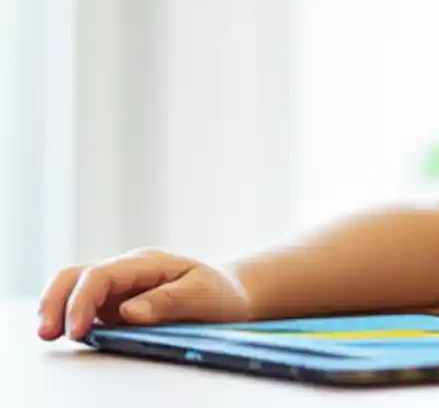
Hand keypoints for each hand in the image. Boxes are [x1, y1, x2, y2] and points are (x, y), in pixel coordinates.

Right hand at [36, 248, 253, 341]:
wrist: (231, 292)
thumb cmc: (220, 294)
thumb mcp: (205, 296)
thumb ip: (168, 302)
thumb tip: (128, 312)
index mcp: (147, 263)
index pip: (101, 275)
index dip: (82, 302)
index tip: (77, 332)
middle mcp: (127, 270)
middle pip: (76, 274)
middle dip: (56, 300)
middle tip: (48, 334)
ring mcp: (118, 285)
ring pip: (73, 286)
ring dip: (56, 307)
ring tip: (49, 334)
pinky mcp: (115, 301)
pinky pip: (83, 303)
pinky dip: (68, 315)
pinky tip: (66, 331)